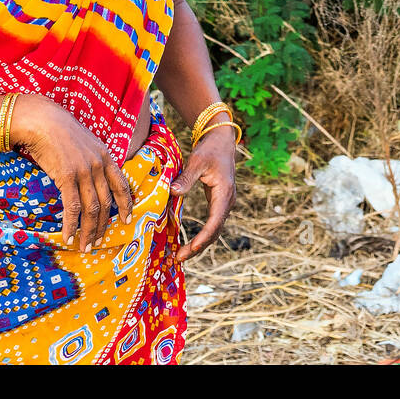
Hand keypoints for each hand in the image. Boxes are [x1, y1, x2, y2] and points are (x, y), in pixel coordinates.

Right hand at [11, 94, 132, 252]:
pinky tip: (68, 236)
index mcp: (105, 156)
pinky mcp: (67, 177)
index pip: (122, 185)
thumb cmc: (60, 130)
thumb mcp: (84, 142)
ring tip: (84, 246)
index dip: (126, 205)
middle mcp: (98, 165)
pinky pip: (72, 208)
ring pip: (91, 210)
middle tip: (97, 242)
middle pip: (105, 204)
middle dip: (102, 227)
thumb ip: (92, 159)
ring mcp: (84, 171)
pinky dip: (71, 225)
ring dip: (88, 232)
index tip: (127, 220)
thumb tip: (92, 180)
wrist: (42, 120)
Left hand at [169, 126, 235, 262]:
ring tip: (181, 254)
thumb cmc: (209, 149)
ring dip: (200, 243)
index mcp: (224, 194)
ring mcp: (224, 203)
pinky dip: (202, 235)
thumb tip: (172, 192)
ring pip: (214, 230)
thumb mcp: (196, 161)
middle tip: (179, 258)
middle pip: (214, 232)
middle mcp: (227, 202)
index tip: (189, 249)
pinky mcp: (219, 202)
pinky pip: (212, 223)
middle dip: (198, 247)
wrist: (221, 140)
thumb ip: (186, 178)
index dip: (202, 238)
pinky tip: (190, 241)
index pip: (214, 223)